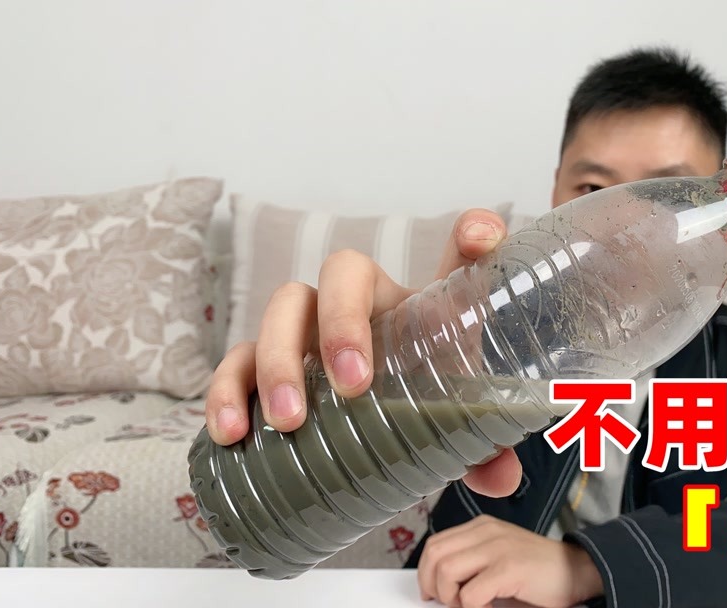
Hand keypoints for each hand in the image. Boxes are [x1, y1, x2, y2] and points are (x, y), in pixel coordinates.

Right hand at [203, 208, 522, 496]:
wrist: (369, 428)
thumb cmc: (416, 405)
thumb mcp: (452, 425)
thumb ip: (483, 450)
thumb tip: (500, 479)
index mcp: (418, 305)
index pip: (450, 259)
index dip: (469, 235)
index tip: (480, 238)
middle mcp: (361, 304)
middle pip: (341, 273)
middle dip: (341, 322)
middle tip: (352, 384)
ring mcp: (308, 328)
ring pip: (282, 309)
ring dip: (278, 361)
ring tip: (287, 422)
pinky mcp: (264, 365)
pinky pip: (236, 362)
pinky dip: (226, 392)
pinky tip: (230, 433)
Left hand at [417, 515, 603, 607]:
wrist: (579, 571)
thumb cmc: (539, 572)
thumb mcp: (499, 559)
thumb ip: (472, 564)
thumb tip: (438, 587)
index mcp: (482, 527)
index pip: (436, 544)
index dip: (426, 572)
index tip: (430, 593)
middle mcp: (487, 532)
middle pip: (435, 555)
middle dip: (432, 585)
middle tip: (448, 603)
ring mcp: (498, 548)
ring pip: (446, 572)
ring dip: (451, 597)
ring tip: (469, 606)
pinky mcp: (508, 568)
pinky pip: (470, 594)